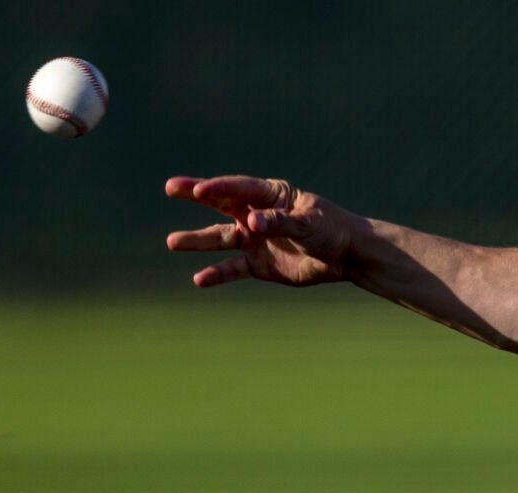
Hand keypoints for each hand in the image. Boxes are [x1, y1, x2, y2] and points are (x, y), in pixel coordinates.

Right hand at [164, 176, 361, 287]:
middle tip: (171, 187)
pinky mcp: (258, 264)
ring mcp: (254, 239)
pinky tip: (200, 279)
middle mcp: (256, 214)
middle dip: (196, 195)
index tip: (199, 189)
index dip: (218, 187)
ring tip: (172, 242)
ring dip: (197, 240)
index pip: (238, 188)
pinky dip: (217, 274)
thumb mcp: (308, 222)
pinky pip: (233, 268)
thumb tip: (252, 223)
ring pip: (220, 237)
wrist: (346, 256)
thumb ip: (280, 222)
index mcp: (270, 195)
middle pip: (220, 204)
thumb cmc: (331, 229)